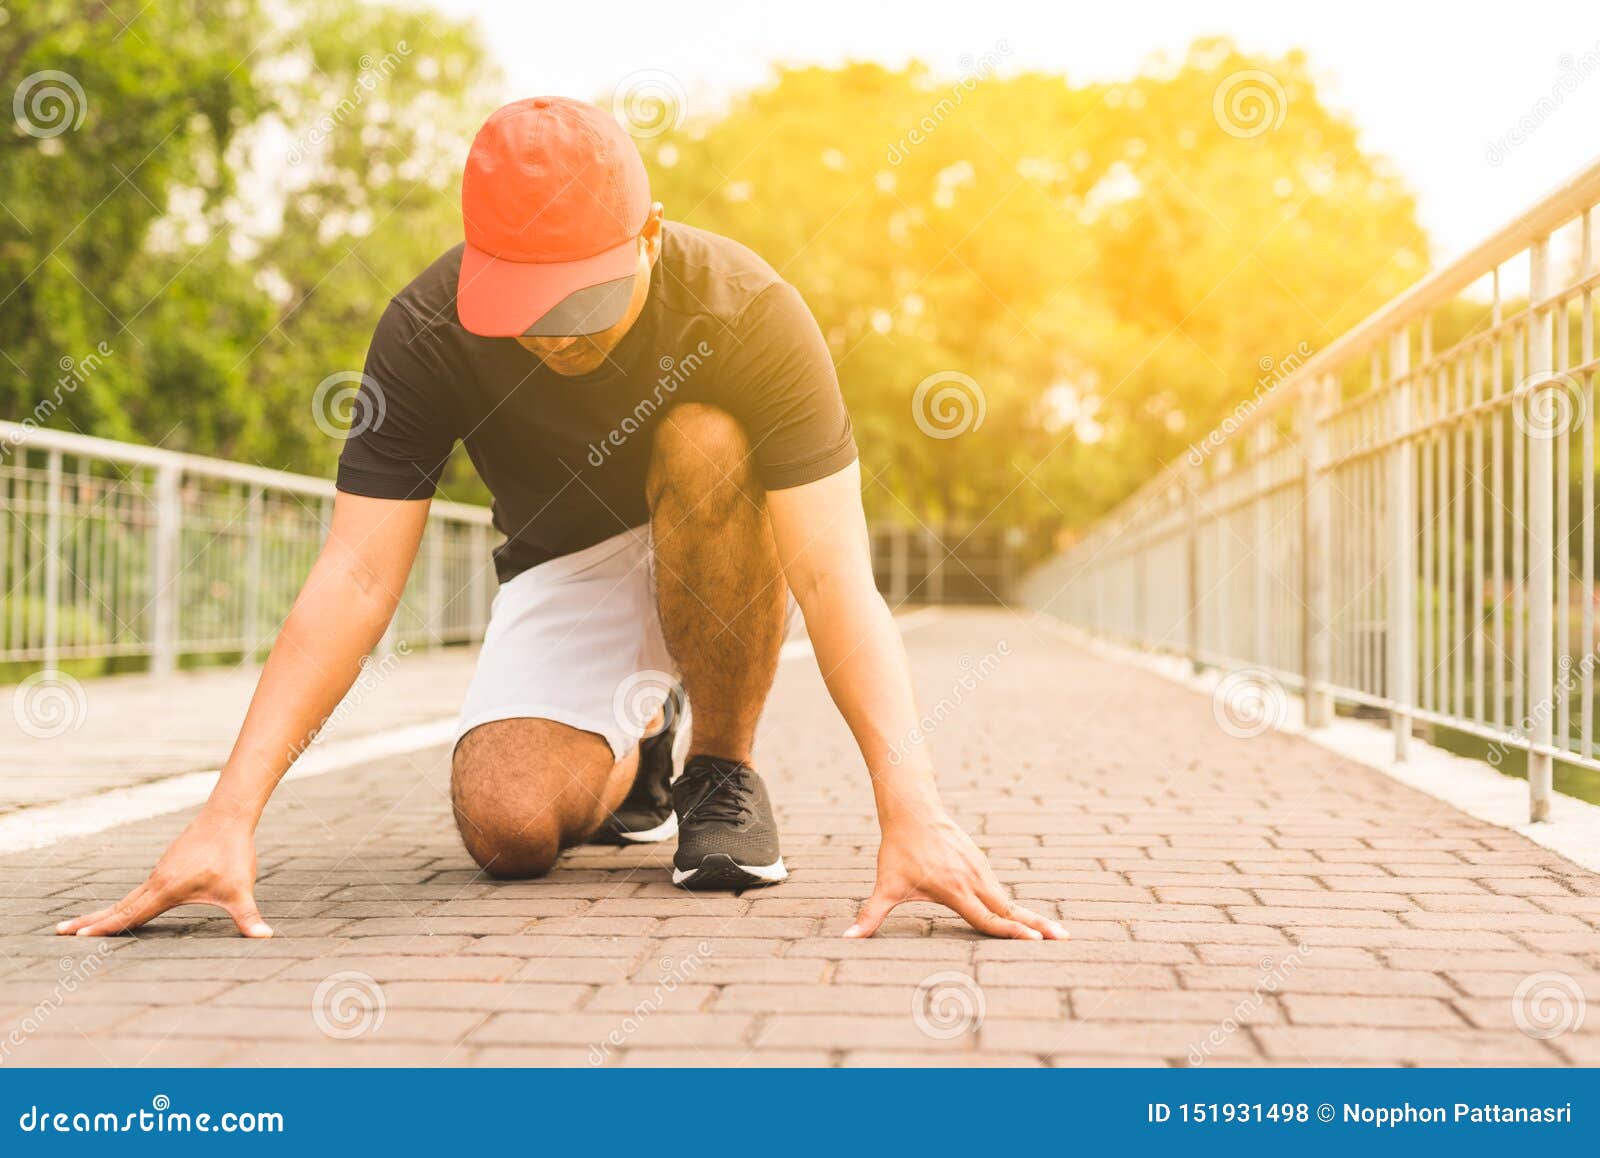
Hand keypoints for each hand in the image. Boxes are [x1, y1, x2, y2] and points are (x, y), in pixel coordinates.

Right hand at [56, 810, 271, 937]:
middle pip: (118, 906)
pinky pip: (140, 888)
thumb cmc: (233, 853)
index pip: (129, 915)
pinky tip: (125, 907)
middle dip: (89, 921)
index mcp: (165, 890)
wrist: (229, 815)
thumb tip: (266, 938)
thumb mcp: (241, 890)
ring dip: (104, 911)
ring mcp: (160, 871)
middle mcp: (156, 881)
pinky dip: (124, 900)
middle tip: (58, 931)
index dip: (104, 929)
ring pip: (127, 896)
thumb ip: (249, 917)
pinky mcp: (168, 864)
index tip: (77, 939)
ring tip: (83, 924)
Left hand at [846, 811, 1067, 939]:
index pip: (987, 918)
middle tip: (1064, 939)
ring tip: (1056, 932)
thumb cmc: (898, 850)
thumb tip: (847, 938)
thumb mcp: (885, 885)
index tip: (1034, 942)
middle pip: (1010, 910)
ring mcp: (981, 870)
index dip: (1010, 933)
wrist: (913, 810)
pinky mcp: (980, 864)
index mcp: (955, 889)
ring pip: (1009, 900)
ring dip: (1032, 916)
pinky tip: (1029, 918)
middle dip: (1037, 926)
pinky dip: (1018, 905)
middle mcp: (974, 880)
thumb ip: (870, 916)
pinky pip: (1002, 890)